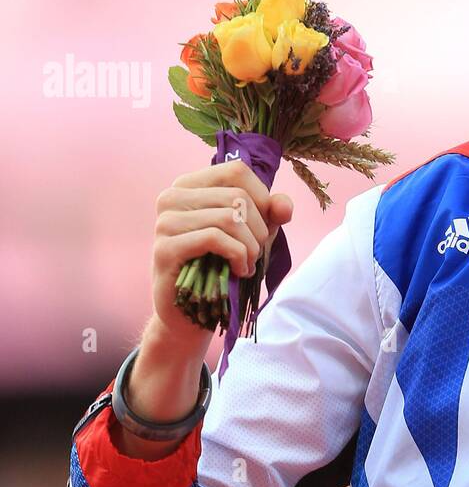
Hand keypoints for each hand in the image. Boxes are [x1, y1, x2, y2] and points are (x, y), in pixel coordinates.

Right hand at [118, 160, 293, 457]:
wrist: (192, 315)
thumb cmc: (222, 268)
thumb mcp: (253, 235)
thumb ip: (271, 214)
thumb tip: (285, 206)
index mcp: (190, 185)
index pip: (237, 172)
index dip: (262, 198)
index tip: (263, 227)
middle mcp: (171, 197)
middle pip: (237, 197)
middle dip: (259, 229)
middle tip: (256, 255)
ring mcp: (164, 222)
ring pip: (229, 217)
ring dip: (250, 247)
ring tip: (248, 265)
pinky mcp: (164, 249)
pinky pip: (215, 238)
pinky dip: (237, 255)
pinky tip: (239, 271)